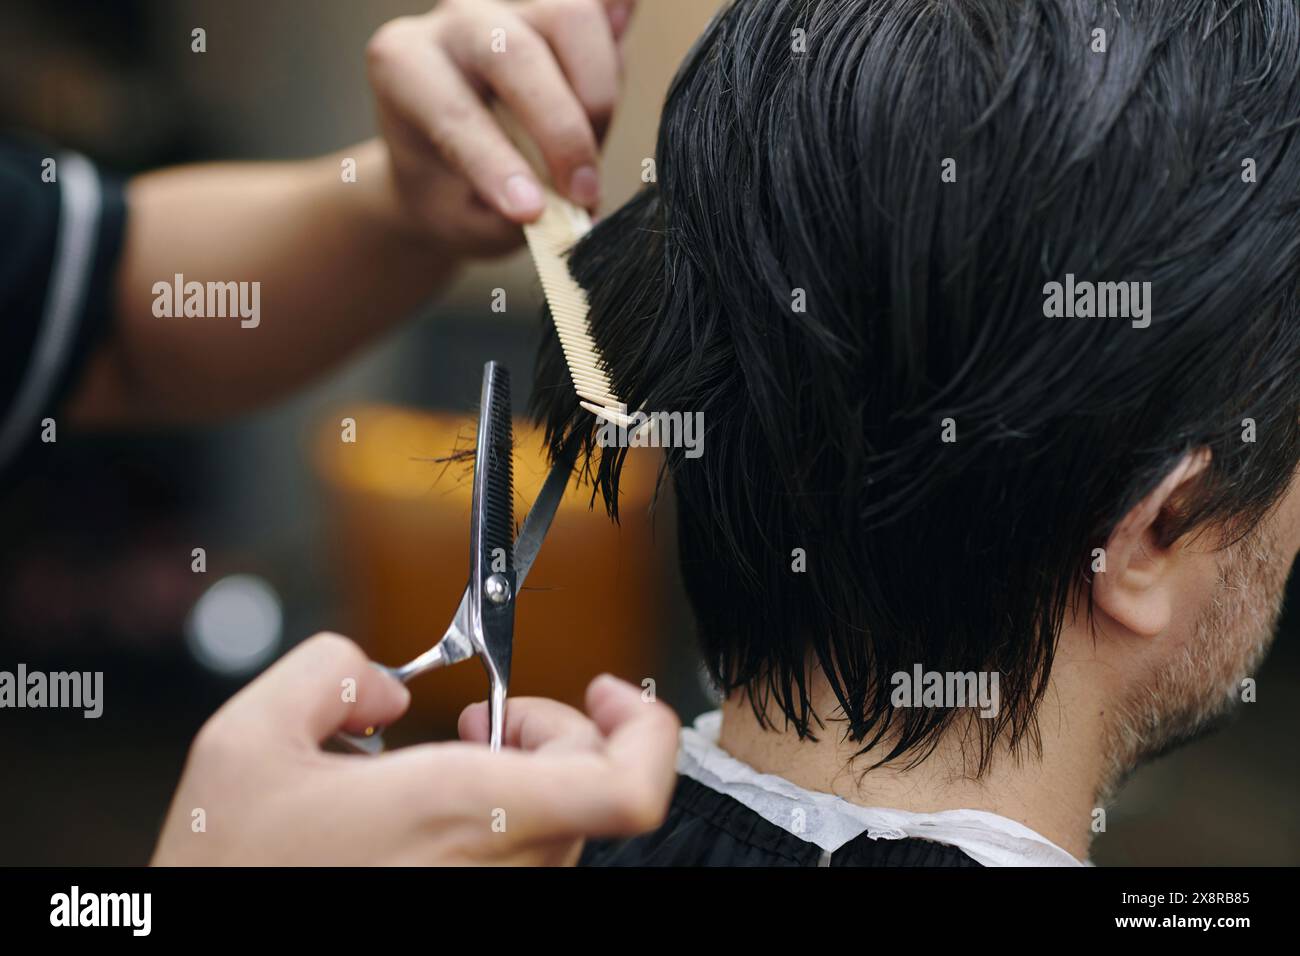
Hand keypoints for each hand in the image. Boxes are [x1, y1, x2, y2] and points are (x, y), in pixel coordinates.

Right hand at [151, 632, 677, 864]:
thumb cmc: (229, 874)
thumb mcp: (244, 739)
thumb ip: (329, 670)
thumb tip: (386, 684)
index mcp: (462, 813)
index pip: (627, 790)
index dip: (647, 732)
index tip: (609, 690)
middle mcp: (496, 871)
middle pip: (594, 790)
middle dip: (556, 732)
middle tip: (489, 718)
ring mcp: (490, 906)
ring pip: (561, 829)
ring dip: (526, 779)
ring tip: (444, 764)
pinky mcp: (473, 924)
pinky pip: (523, 864)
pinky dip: (503, 825)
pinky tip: (433, 816)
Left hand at [366, 0, 635, 256]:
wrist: (447, 168)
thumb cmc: (448, 195)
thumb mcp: (460, 223)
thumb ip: (506, 218)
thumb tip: (575, 204)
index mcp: (404, 67)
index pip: (452, 108)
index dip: (496, 162)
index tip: (530, 213)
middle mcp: (455, 23)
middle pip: (517, 51)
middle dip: (561, 130)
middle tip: (582, 194)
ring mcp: (511, 5)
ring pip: (571, 18)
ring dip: (598, 94)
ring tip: (592, 150)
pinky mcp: (557, 11)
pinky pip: (603, 4)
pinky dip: (618, 23)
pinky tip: (622, 36)